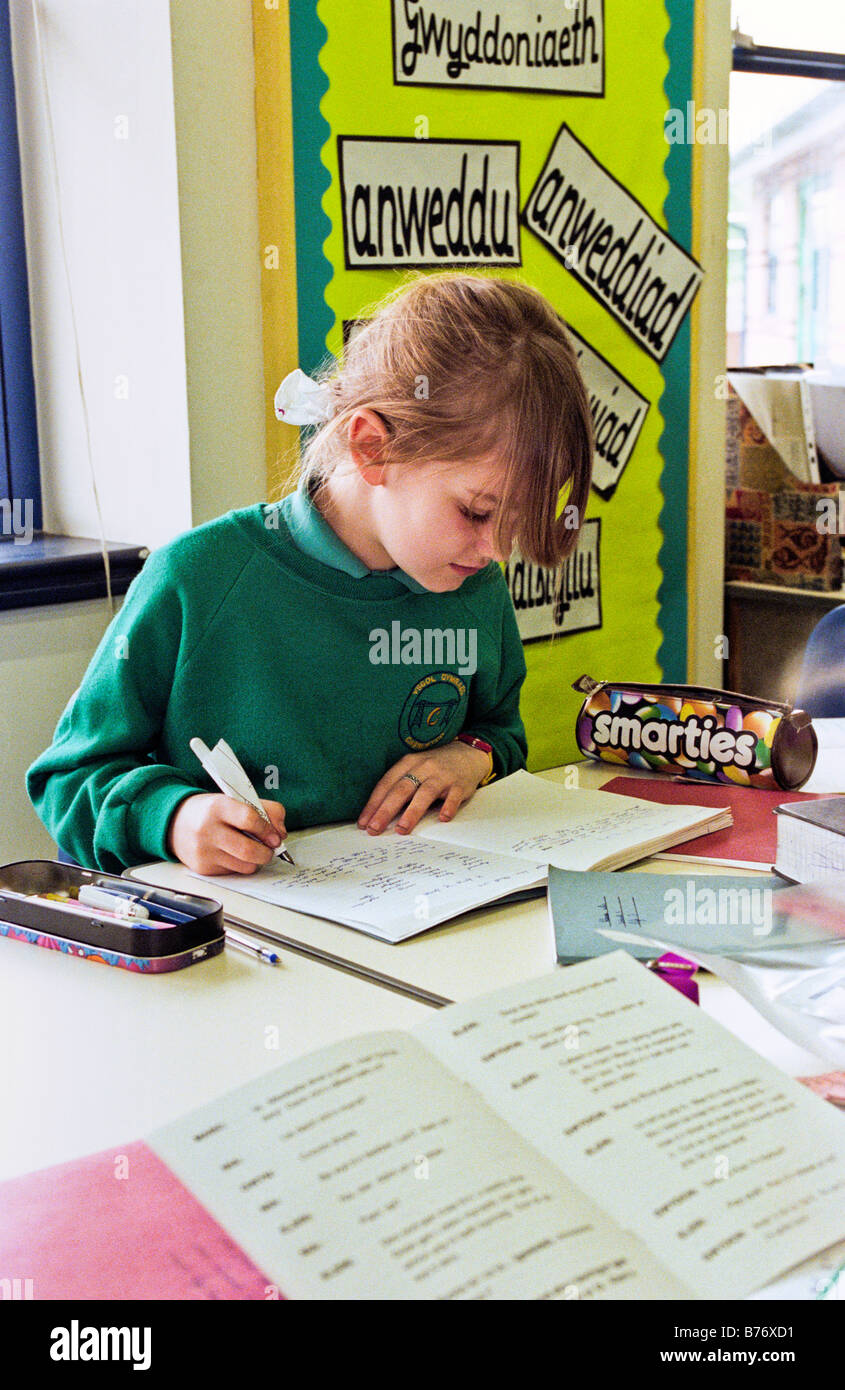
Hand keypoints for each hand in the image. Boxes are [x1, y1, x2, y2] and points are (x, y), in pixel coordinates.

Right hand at [166, 794, 287, 874]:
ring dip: (256, 860)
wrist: (176, 823)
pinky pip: (234, 873)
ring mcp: (204, 852)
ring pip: (245, 866)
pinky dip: (241, 865)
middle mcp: (208, 830)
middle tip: (270, 848)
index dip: (268, 829)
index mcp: (218, 807)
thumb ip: (265, 810)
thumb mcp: (236, 800)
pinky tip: (234, 854)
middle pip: (249, 850)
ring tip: (252, 849)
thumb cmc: (212, 812)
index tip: (276, 835)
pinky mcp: (203, 868)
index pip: (250, 819)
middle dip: (267, 852)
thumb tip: (281, 833)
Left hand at [358, 741, 491, 835]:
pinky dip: (448, 807)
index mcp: (408, 763)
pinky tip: (442, 818)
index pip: (386, 784)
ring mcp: (442, 776)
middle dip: (385, 811)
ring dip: (412, 812)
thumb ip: (399, 787)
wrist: (468, 754)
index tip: (363, 823)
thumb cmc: (435, 767)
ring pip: (424, 794)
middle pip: (401, 790)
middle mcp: (423, 768)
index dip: (373, 804)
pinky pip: (453, 797)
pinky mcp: (459, 784)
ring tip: (401, 829)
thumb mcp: (414, 769)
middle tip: (374, 829)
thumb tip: (378, 815)